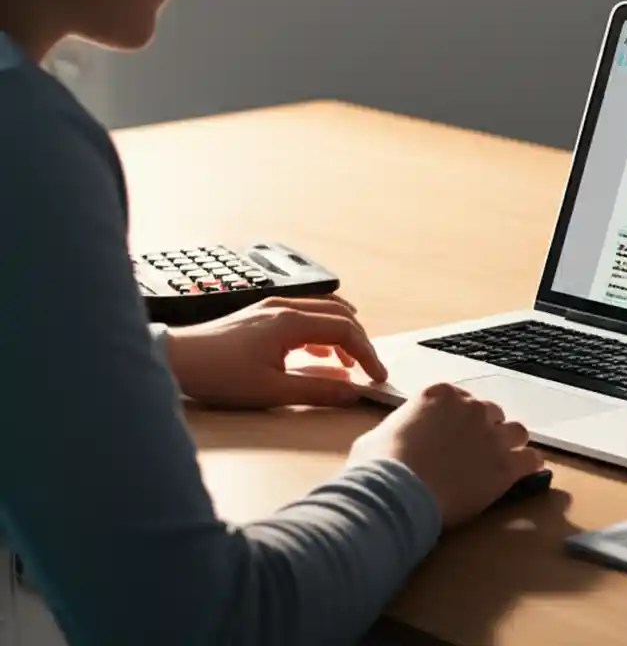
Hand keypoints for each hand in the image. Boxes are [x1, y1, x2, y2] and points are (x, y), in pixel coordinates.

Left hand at [165, 296, 387, 407]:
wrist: (175, 360)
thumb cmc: (218, 373)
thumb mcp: (272, 390)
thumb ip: (317, 390)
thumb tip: (352, 393)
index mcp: (290, 321)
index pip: (346, 329)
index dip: (367, 353)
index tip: (376, 375)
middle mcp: (284, 307)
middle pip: (339, 313)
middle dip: (360, 340)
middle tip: (369, 367)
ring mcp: (271, 308)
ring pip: (322, 310)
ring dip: (342, 332)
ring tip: (349, 361)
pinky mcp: (261, 315)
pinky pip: (304, 315)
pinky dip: (322, 331)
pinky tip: (319, 352)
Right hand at [348, 383, 542, 527]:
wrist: (397, 492)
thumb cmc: (378, 466)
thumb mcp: (377, 436)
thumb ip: (398, 429)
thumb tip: (396, 438)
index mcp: (440, 394)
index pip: (461, 399)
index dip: (459, 419)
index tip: (455, 434)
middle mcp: (471, 408)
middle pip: (491, 413)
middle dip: (484, 430)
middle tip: (474, 452)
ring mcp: (492, 435)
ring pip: (516, 431)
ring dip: (509, 444)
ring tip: (500, 461)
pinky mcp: (506, 465)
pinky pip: (531, 458)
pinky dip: (529, 465)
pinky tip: (524, 473)